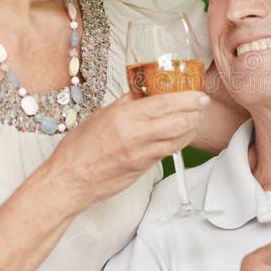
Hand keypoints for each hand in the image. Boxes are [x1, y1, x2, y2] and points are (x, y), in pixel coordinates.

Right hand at [49, 91, 208, 210]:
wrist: (70, 180)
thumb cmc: (79, 148)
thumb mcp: (100, 116)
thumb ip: (125, 103)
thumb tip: (143, 91)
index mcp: (123, 117)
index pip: (164, 103)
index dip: (187, 98)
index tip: (198, 94)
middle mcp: (135, 135)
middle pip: (178, 121)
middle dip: (195, 112)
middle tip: (201, 105)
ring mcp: (141, 154)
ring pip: (178, 139)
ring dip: (191, 128)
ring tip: (194, 119)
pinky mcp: (143, 168)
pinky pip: (168, 152)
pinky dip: (179, 141)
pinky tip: (181, 135)